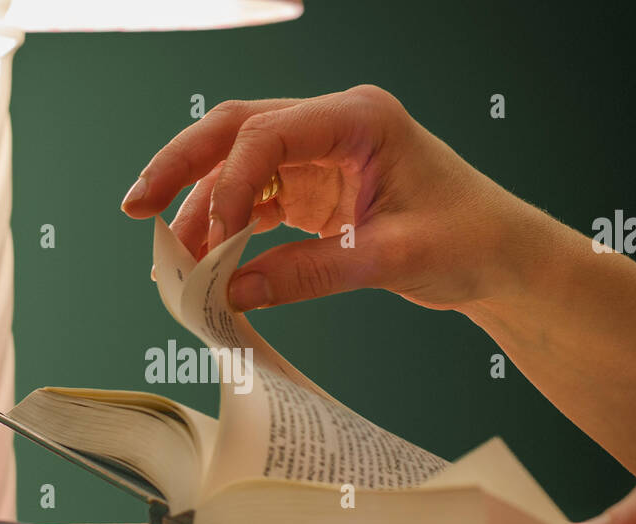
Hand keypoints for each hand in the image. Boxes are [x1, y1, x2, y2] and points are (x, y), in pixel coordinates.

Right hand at [120, 85, 563, 312]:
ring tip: (176, 257)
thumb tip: (237, 293)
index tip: (212, 238)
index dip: (229, 182)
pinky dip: (228, 229)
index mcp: (359, 118)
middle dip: (181, 167)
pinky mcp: (313, 190)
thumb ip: (312, 273)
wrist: (499, 256)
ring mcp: (318, 157)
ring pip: (237, 167)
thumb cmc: (467, 239)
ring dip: (202, 207)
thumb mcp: (392, 258)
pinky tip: (208, 259)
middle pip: (235, 131)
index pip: (268, 134)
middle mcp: (331, 127)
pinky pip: (255, 201)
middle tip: (136, 207)